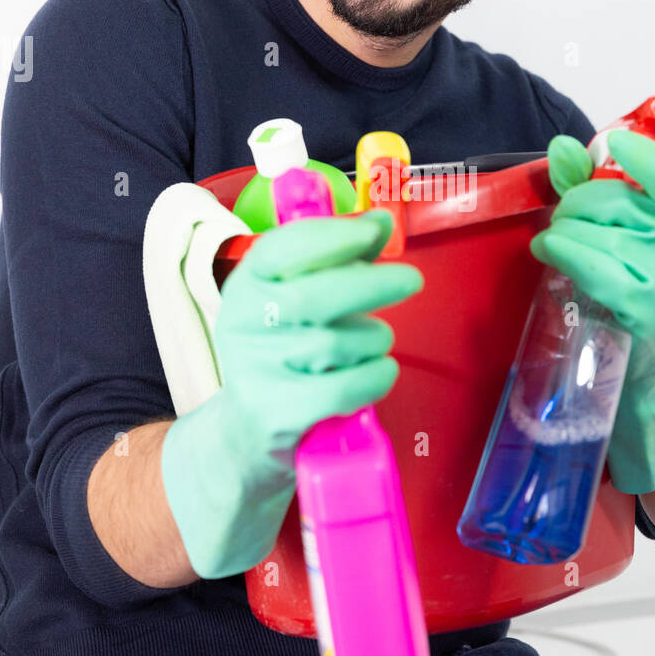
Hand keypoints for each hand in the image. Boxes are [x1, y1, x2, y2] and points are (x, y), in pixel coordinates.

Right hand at [161, 209, 423, 576]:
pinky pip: (345, 387)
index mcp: (245, 286)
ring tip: (373, 345)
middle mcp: (242, 324)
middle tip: (412, 280)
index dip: (329, 237)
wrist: (247, 433)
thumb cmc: (287, 353)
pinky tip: (380, 373)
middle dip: (374, 284)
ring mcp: (256, 371)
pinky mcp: (277, 413)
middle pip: (317, 296)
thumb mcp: (298, 301)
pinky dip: (375, 377)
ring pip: (338, 343)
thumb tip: (381, 222)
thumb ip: (340, 260)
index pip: (280, 250)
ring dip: (374, 341)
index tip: (372, 233)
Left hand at [529, 130, 654, 492]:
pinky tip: (550, 255)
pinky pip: (595, 270)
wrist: (640, 353)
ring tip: (552, 246)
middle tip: (561, 223)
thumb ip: (586, 183)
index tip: (615, 144)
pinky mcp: (647, 307)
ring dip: (560, 235)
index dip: (644, 157)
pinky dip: (564, 256)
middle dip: (572, 206)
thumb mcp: (608, 227)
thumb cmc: (621, 278)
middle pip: (612, 201)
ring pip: (595, 235)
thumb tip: (563, 149)